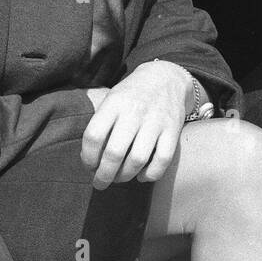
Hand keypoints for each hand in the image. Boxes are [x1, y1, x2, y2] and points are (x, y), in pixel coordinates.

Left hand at [80, 61, 189, 189]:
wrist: (166, 78)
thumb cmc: (131, 95)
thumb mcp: (111, 99)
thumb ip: (100, 124)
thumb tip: (89, 159)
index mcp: (114, 102)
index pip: (93, 135)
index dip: (88, 157)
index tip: (89, 165)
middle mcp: (134, 111)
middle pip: (114, 152)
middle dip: (104, 175)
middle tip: (100, 182)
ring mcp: (156, 121)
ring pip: (137, 159)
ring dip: (125, 176)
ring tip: (119, 178)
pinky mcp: (173, 130)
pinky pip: (162, 160)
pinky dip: (150, 174)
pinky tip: (141, 175)